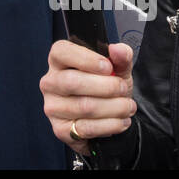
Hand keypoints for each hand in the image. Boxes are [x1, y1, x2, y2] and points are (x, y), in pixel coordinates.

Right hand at [39, 40, 135, 156]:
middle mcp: (50, 82)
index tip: (108, 67)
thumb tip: (118, 49)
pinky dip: (110, 125)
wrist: (106, 118)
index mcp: (59, 61)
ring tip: (128, 106)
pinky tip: (121, 121)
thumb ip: (121, 57)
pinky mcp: (60, 129)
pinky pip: (87, 128)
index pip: (62, 52)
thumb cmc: (106, 88)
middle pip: (73, 81)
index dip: (86, 59)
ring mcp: (52, 107)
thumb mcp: (117, 69)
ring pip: (84, 106)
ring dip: (114, 107)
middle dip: (106, 86)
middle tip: (123, 89)